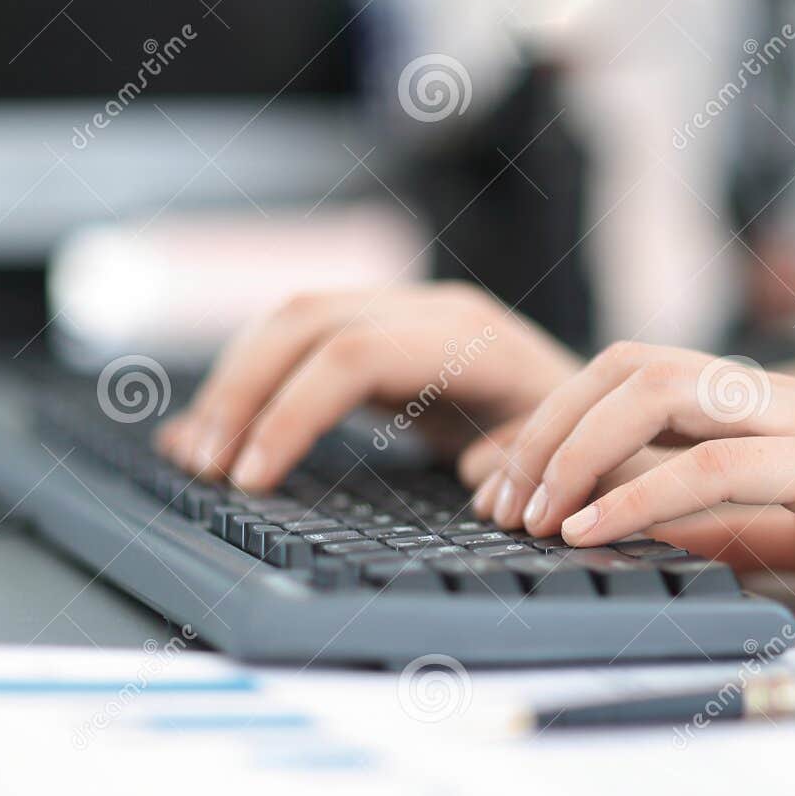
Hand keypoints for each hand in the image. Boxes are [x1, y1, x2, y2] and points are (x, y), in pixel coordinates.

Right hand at [155, 283, 578, 490]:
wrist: (597, 406)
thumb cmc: (582, 441)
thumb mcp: (565, 461)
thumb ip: (524, 470)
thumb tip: (483, 485)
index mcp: (469, 337)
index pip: (352, 353)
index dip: (292, 413)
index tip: (253, 481)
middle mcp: (425, 310)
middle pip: (302, 322)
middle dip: (242, 394)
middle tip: (207, 468)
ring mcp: (397, 315)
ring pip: (287, 323)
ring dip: (233, 386)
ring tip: (197, 457)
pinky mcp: (376, 337)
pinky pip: (295, 345)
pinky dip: (248, 385)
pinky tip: (212, 431)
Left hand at [465, 341, 794, 634]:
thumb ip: (723, 525)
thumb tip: (638, 535)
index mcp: (764, 408)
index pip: (634, 378)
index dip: (557, 423)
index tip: (508, 490)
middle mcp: (777, 398)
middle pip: (630, 365)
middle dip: (547, 427)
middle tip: (500, 501)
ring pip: (659, 392)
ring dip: (576, 452)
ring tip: (531, 517)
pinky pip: (718, 464)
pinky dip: (639, 496)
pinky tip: (592, 533)